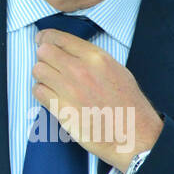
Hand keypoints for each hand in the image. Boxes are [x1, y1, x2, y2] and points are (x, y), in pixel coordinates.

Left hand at [32, 29, 163, 171]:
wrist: (135, 136)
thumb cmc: (129, 106)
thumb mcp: (116, 70)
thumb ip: (90, 58)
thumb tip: (68, 51)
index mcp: (96, 57)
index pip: (58, 37)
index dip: (46, 38)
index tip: (42, 40)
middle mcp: (80, 70)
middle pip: (44, 51)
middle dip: (44, 56)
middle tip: (49, 64)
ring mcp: (70, 90)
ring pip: (38, 70)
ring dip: (42, 75)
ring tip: (52, 82)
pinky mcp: (62, 110)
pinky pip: (38, 91)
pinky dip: (41, 92)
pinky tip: (52, 96)